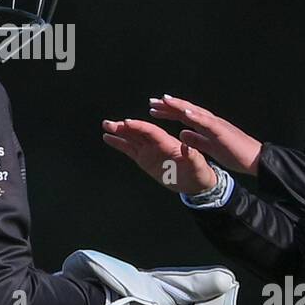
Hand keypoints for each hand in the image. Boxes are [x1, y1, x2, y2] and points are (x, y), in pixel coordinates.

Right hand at [101, 118, 218, 194]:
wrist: (195, 182)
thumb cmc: (199, 173)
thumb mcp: (198, 166)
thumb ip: (192, 156)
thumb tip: (188, 147)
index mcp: (169, 144)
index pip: (151, 132)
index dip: (139, 127)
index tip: (126, 122)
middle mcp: (157, 144)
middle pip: (138, 132)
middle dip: (124, 127)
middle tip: (109, 123)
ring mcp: (150, 151)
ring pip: (132, 138)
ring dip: (119, 132)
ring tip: (105, 126)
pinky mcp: (145, 159)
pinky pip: (129, 149)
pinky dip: (119, 143)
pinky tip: (108, 138)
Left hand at [147, 94, 261, 175]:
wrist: (255, 159)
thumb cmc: (234, 153)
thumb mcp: (210, 147)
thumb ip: (196, 139)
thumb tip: (182, 133)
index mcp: (206, 126)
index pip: (184, 116)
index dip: (169, 111)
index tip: (153, 108)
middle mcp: (210, 121)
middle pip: (186, 110)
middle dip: (169, 105)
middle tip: (152, 101)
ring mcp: (216, 124)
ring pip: (195, 111)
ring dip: (179, 105)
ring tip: (165, 100)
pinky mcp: (222, 131)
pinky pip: (207, 122)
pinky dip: (196, 116)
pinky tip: (185, 112)